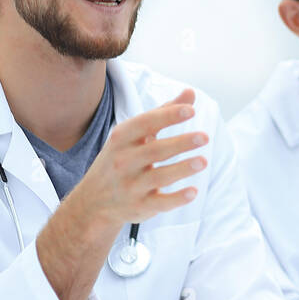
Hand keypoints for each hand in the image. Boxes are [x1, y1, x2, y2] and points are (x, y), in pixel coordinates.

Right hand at [67, 88, 207, 230]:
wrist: (93, 202)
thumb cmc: (121, 159)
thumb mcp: (134, 135)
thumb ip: (163, 113)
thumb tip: (190, 92)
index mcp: (121, 139)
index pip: (145, 123)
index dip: (167, 116)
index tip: (191, 110)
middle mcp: (124, 162)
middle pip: (155, 150)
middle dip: (180, 143)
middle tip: (204, 137)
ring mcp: (131, 186)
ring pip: (159, 176)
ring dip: (182, 169)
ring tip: (203, 161)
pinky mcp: (139, 206)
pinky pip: (160, 203)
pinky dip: (176, 198)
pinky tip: (193, 191)